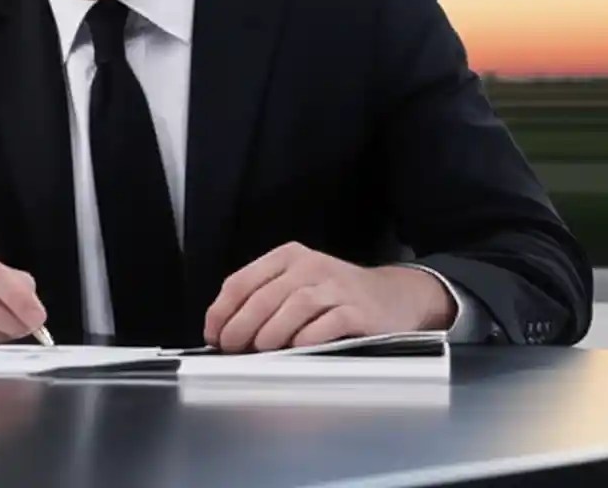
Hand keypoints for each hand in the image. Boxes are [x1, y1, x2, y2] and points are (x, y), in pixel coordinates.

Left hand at [203, 242, 456, 352]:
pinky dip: (307, 339)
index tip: (213, 334)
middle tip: (232, 348)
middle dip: (240, 327)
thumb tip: (224, 331)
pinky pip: (327, 324)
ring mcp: (336, 287)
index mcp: (287, 257)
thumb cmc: (336, 295)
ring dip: (270, 333)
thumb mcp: (296, 284)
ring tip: (261, 350)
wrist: (395, 296)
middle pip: (264, 296)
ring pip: (293, 307)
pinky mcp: (359, 310)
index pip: (241, 281)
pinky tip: (297, 349)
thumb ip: (263, 299)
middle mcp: (310, 266)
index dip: (221, 311)